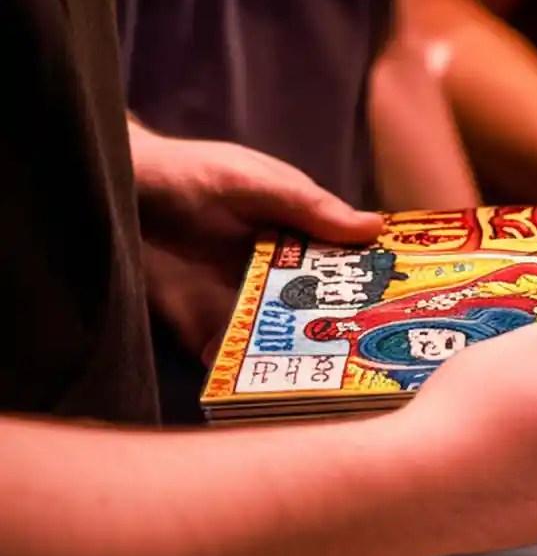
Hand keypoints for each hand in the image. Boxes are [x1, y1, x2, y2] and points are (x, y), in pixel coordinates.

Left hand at [131, 129, 383, 361]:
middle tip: (369, 359)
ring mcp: (243, 305)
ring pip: (283, 341)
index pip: (348, 268)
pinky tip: (256, 382)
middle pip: (323, 313)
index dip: (376, 289)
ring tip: (322, 380)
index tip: (404, 311)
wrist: (113, 189)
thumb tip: (375, 227)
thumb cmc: (190, 173)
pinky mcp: (203, 327)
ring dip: (301, 360)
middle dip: (346, 336)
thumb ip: (308, 206)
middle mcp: (280, 277)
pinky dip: (243, 373)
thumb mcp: (252, 181)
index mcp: (302, 238)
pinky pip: (231, 358)